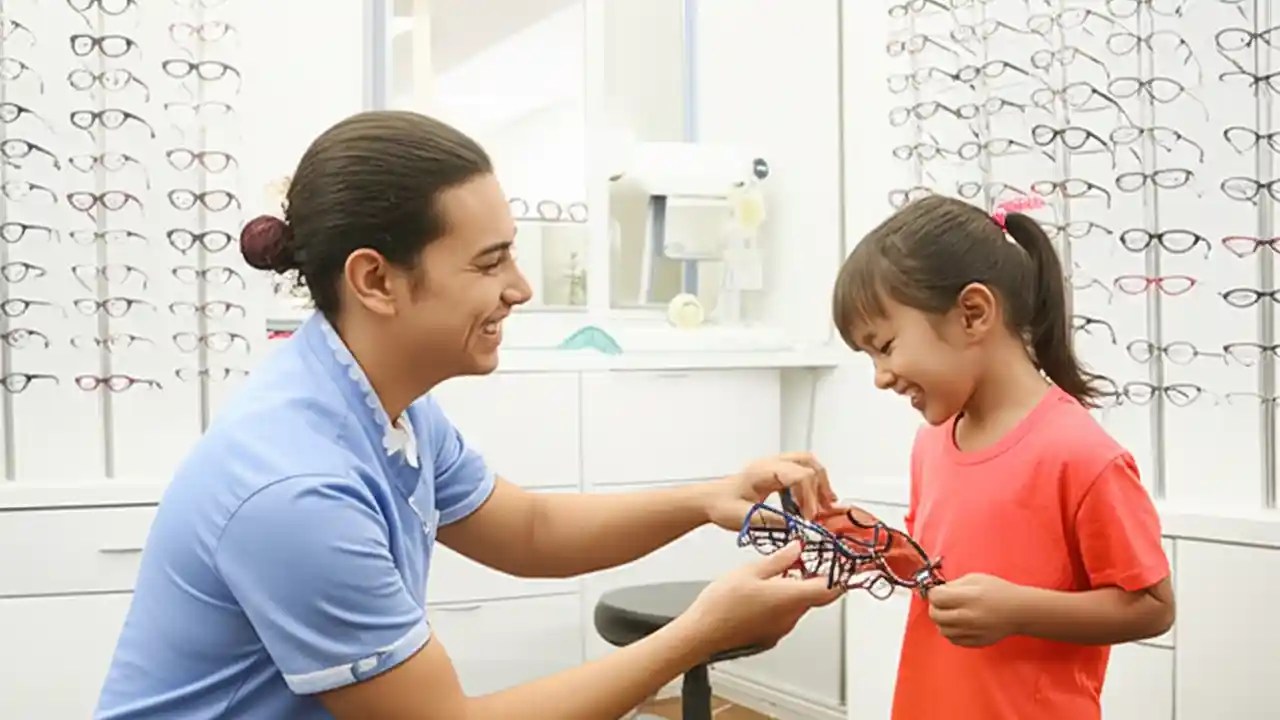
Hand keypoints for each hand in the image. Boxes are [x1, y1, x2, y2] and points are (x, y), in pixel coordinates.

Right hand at [681, 541, 844, 655]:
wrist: (702, 634)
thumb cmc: (721, 605)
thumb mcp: (750, 570)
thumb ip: (779, 560)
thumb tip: (797, 549)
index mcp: (790, 598)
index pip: (830, 589)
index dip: (839, 577)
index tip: (840, 565)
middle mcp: (790, 617)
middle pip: (814, 596)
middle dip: (811, 578)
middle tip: (800, 561)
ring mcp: (781, 629)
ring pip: (798, 606)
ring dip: (794, 590)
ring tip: (774, 574)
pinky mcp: (770, 636)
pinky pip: (784, 616)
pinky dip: (781, 603)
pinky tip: (762, 593)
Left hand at [702, 451, 837, 530]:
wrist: (710, 500)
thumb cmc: (722, 506)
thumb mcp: (744, 518)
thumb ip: (770, 520)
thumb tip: (797, 525)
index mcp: (762, 472)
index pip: (798, 474)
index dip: (808, 496)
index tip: (809, 517)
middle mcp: (770, 463)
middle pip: (807, 462)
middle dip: (820, 485)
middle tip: (825, 508)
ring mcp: (773, 465)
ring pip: (806, 463)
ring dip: (819, 482)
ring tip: (826, 505)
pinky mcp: (776, 472)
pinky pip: (800, 470)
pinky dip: (812, 484)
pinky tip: (814, 502)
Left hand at [926, 573, 1026, 647]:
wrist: (1019, 612)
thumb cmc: (999, 591)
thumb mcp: (976, 578)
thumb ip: (955, 584)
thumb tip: (939, 590)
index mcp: (967, 598)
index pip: (936, 598)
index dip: (934, 593)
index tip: (938, 591)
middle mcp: (967, 617)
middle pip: (935, 615)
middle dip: (935, 606)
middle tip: (942, 602)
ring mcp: (971, 632)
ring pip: (942, 630)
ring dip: (942, 620)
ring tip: (951, 613)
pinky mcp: (975, 642)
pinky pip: (953, 640)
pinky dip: (951, 631)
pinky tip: (958, 624)